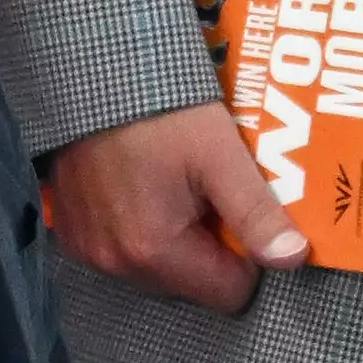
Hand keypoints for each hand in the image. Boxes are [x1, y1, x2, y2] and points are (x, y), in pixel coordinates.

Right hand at [44, 104, 306, 310]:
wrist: (90, 70)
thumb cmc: (159, 108)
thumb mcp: (220, 155)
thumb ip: (257, 213)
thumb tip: (292, 258)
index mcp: (153, 250)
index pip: (228, 293)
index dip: (247, 257)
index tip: (241, 214)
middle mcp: (114, 262)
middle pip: (191, 285)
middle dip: (210, 247)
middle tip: (208, 193)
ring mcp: (87, 249)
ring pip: (158, 271)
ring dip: (176, 240)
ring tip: (176, 187)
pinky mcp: (70, 232)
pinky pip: (123, 252)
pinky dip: (141, 229)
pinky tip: (145, 188)